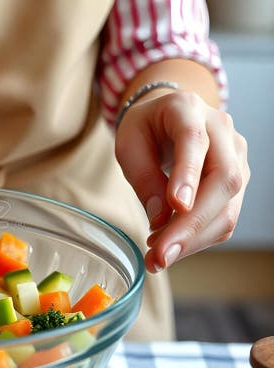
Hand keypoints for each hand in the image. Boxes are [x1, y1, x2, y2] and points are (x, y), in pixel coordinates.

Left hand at [115, 90, 249, 272]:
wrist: (169, 116)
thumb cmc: (145, 128)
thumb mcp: (128, 143)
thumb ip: (142, 176)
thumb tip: (160, 219)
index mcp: (187, 109)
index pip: (194, 141)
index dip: (188, 174)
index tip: (176, 206)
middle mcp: (222, 130)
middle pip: (223, 180)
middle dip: (191, 224)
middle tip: (160, 254)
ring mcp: (237, 155)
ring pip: (229, 205)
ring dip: (194, 238)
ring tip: (157, 257)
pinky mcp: (238, 180)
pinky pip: (225, 215)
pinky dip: (198, 237)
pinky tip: (170, 246)